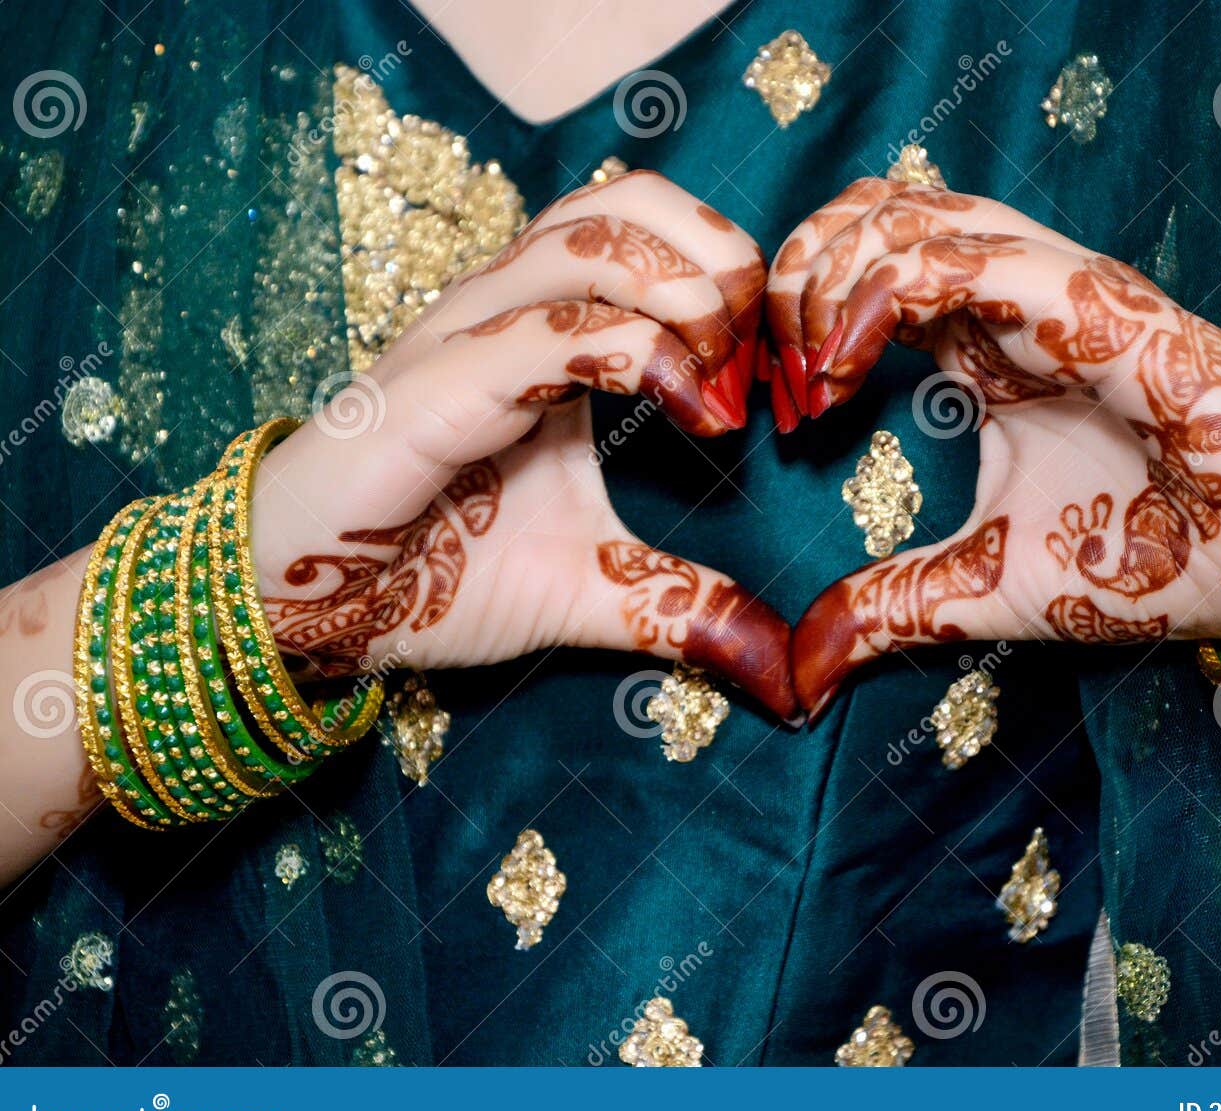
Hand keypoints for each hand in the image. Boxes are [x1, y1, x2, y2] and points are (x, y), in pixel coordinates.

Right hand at [247, 171, 796, 718]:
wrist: (304, 615)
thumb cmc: (433, 580)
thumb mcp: (589, 586)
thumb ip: (680, 604)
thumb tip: (779, 665)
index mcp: (544, 332)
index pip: (648, 232)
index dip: (730, 277)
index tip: (777, 373)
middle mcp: (504, 311)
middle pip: (625, 198)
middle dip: (718, 255)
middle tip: (760, 346)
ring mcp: (463, 339)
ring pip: (586, 236)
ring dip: (684, 285)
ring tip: (726, 367)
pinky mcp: (428, 389)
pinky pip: (543, 330)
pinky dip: (637, 351)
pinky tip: (694, 410)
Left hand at [767, 180, 1220, 712]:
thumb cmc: (1150, 561)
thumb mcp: (981, 586)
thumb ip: (889, 607)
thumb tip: (800, 674)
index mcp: (984, 346)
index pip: (865, 268)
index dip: (799, 317)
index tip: (780, 408)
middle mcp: (1011, 302)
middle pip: (872, 212)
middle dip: (797, 270)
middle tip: (775, 369)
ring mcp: (1052, 291)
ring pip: (909, 209)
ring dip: (829, 269)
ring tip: (811, 365)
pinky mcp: (1091, 300)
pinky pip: (963, 253)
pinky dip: (880, 289)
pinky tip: (845, 364)